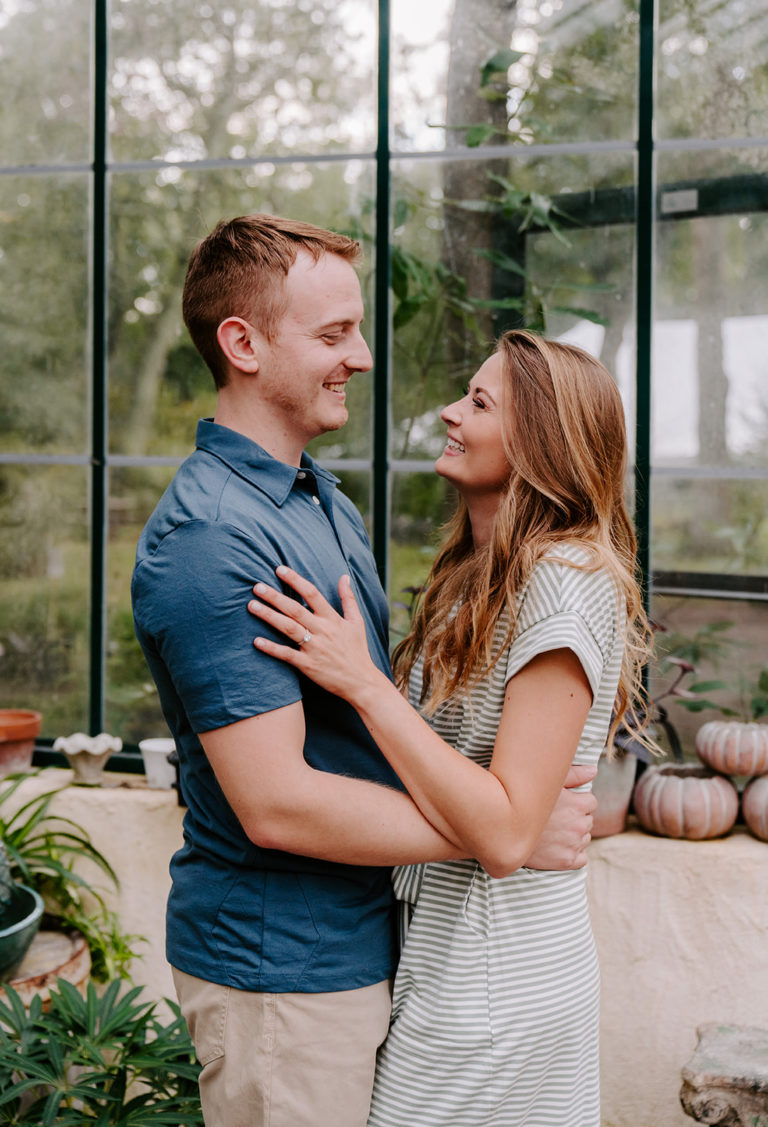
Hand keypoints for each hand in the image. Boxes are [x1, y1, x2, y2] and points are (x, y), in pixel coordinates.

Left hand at [248, 566, 385, 703]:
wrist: (361, 681)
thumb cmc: (357, 650)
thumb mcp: (357, 621)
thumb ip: (348, 598)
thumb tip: (344, 576)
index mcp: (332, 619)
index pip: (312, 594)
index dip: (296, 580)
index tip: (279, 569)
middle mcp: (322, 630)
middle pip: (295, 609)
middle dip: (275, 597)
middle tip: (256, 586)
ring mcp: (314, 648)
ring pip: (289, 628)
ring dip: (269, 616)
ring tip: (252, 606)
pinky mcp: (308, 665)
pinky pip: (287, 654)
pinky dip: (271, 648)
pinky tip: (256, 641)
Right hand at [522, 764, 597, 870]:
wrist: (503, 829)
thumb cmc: (522, 800)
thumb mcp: (545, 782)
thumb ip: (573, 774)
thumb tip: (593, 770)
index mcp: (578, 804)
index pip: (591, 802)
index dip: (577, 802)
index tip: (563, 804)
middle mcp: (579, 825)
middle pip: (587, 821)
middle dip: (575, 818)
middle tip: (555, 817)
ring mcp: (573, 844)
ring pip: (584, 838)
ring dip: (574, 835)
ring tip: (553, 831)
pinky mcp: (566, 861)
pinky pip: (581, 858)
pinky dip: (573, 854)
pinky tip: (558, 846)